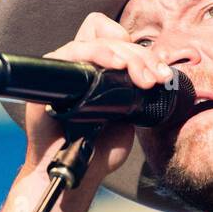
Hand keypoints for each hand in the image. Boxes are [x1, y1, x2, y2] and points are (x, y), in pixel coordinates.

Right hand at [0, 12, 173, 211]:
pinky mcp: (51, 73)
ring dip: (126, 55)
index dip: (143, 53)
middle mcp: (83, 65)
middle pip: (114, 39)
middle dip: (141, 58)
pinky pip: (73, 50)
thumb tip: (159, 72)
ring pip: (97, 39)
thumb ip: (139, 92)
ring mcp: (67, 67)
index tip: (161, 75)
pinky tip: (117, 67)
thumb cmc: (99, 148)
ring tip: (143, 78)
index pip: (121, 42)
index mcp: (102, 71)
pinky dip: (99, 52)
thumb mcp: (129, 115)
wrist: (75, 172)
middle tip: (155, 79)